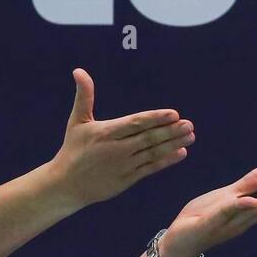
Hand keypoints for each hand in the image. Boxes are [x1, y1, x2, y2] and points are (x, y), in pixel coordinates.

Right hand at [47, 68, 191, 208]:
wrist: (66, 185)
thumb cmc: (73, 150)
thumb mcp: (76, 122)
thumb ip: (84, 96)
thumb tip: (79, 71)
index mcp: (107, 132)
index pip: (136, 123)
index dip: (155, 118)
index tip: (173, 114)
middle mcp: (117, 149)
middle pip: (148, 138)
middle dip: (170, 131)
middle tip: (189, 124)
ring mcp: (123, 166)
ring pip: (153, 153)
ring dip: (173, 144)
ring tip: (190, 136)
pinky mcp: (126, 180)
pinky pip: (150, 169)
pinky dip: (166, 161)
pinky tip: (180, 153)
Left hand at [158, 164, 256, 256]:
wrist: (176, 241)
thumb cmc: (202, 218)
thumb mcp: (227, 197)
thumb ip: (248, 184)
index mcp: (242, 214)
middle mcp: (235, 222)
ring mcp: (221, 224)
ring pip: (244, 212)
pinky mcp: (205, 225)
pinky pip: (221, 214)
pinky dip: (234, 208)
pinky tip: (247, 201)